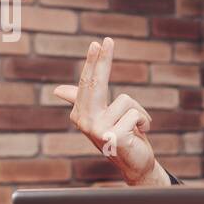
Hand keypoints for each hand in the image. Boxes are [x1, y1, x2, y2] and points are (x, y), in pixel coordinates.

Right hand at [53, 37, 167, 185]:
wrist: (135, 164)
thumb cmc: (121, 137)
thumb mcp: (102, 116)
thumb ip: (83, 101)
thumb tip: (59, 91)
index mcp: (80, 113)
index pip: (87, 83)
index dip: (93, 62)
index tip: (97, 43)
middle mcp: (84, 121)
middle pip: (96, 84)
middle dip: (102, 61)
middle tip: (107, 40)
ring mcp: (97, 129)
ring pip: (127, 101)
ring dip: (139, 114)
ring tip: (136, 128)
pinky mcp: (114, 136)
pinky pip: (136, 114)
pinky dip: (145, 122)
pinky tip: (139, 135)